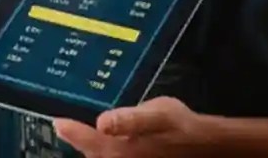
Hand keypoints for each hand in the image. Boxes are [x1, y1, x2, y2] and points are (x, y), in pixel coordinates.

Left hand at [53, 97, 208, 157]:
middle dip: (84, 143)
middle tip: (75, 127)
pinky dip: (110, 152)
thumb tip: (102, 123)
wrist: (208, 149)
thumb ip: (130, 119)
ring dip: (99, 150)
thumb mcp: (159, 113)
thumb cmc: (181, 127)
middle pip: (93, 155)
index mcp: (121, 152)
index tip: (60, 122)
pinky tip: (120, 143)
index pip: (87, 142)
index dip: (71, 132)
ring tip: (95, 136)